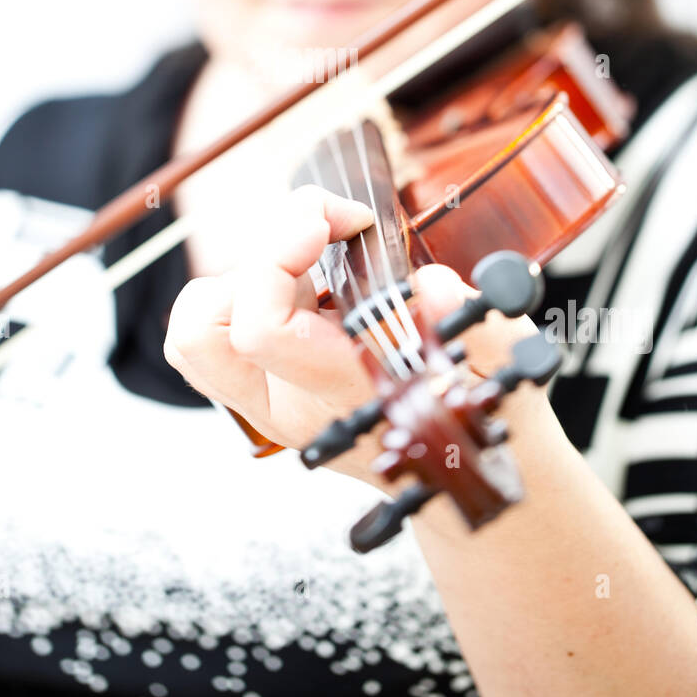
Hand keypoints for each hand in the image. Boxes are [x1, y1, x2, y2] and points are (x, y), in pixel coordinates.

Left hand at [163, 185, 543, 490]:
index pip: (259, 329)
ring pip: (196, 324)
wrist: (475, 478)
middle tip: (328, 228)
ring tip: (313, 262)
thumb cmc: (484, 413)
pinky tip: (300, 280)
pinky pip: (210, 334)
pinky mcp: (262, 387)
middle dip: (265, 248)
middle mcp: (289, 404)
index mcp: (340, 395)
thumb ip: (466, 321)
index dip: (278, 254)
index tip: (337, 219)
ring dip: (245, 272)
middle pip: (207, 320)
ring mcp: (267, 400)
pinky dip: (239, 290)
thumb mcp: (499, 359)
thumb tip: (430, 284)